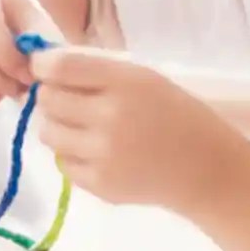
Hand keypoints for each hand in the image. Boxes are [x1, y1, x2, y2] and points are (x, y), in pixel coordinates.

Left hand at [29, 47, 249, 214]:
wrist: (207, 170)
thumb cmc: (176, 114)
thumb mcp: (144, 78)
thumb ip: (97, 71)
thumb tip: (44, 67)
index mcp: (125, 83)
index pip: (61, 68)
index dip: (42, 65)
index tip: (42, 68)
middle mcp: (110, 118)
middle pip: (47, 100)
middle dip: (50, 96)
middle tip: (68, 99)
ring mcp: (103, 155)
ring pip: (47, 133)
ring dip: (57, 126)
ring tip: (81, 126)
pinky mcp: (99, 184)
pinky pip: (62, 162)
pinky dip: (72, 155)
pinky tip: (96, 151)